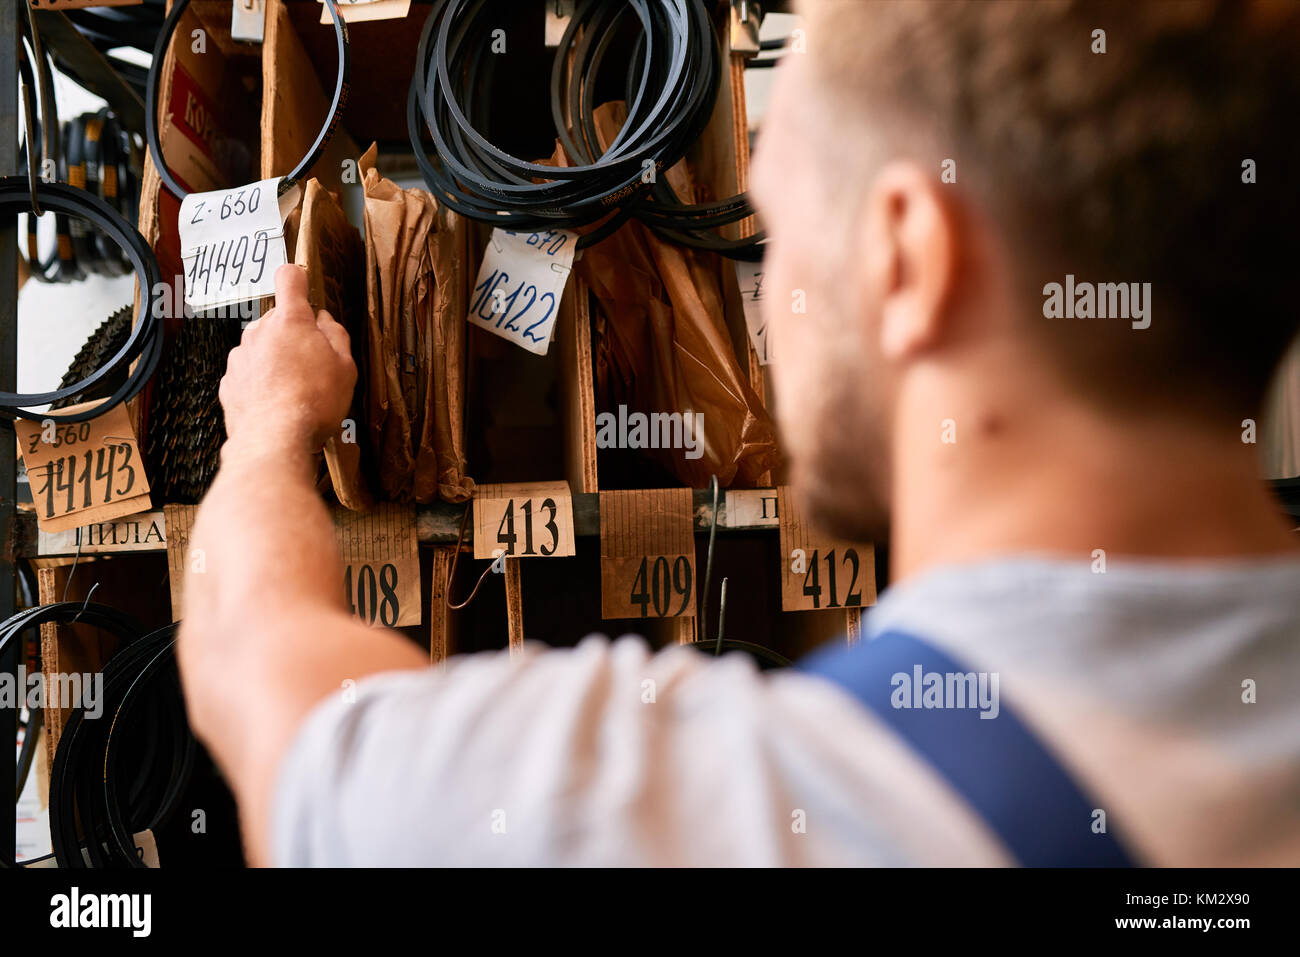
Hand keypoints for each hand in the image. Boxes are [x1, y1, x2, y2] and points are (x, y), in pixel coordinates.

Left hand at [218, 264, 356, 462]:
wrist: (273, 440)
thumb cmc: (313, 403)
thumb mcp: (345, 368)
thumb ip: (335, 336)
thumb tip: (324, 321)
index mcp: (290, 322)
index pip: (290, 279)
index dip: (299, 279)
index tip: (304, 288)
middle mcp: (259, 332)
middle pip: (278, 320)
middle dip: (294, 336)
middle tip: (315, 365)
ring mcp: (240, 357)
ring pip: (262, 348)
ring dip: (277, 361)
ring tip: (296, 392)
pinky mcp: (229, 382)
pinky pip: (250, 374)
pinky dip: (262, 384)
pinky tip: (277, 404)